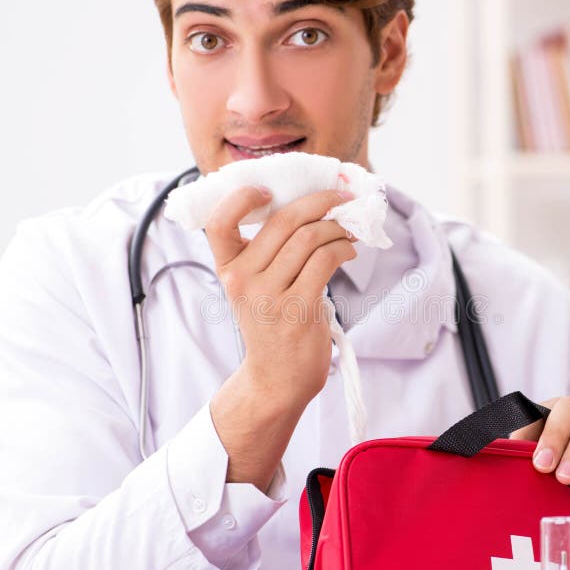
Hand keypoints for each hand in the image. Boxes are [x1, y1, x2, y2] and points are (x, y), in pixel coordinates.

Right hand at [203, 185, 356, 490]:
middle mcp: (243, 279)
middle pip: (284, 220)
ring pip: (309, 237)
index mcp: (228, 269)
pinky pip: (326, 260)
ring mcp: (270, 295)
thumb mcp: (254, 289)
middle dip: (320, 202)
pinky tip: (349, 251)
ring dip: (337, 227)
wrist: (276, 379)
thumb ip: (267, 253)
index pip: (220, 222)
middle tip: (341, 198)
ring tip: (350, 231)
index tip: (268, 189)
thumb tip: (309, 208)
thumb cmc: (271, 327)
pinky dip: (343, 249)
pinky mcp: (298, 308)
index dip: (242, 198)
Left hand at [510, 396, 569, 493]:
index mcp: (559, 412)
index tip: (516, 452)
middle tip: (544, 467)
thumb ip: (529, 461)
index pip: (540, 410)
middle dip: (554, 436)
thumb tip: (503, 469)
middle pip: (569, 409)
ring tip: (569, 479)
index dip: (528, 429)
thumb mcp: (552, 462)